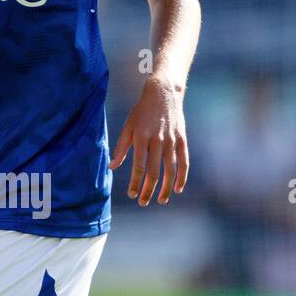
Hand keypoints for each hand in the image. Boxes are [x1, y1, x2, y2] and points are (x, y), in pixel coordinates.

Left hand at [109, 74, 188, 205]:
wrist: (163, 93)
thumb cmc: (141, 111)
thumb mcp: (128, 126)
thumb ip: (121, 147)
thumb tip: (112, 167)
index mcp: (141, 137)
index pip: (138, 166)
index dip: (135, 182)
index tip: (131, 194)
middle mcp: (157, 140)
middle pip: (154, 172)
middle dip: (148, 190)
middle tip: (142, 202)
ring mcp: (172, 140)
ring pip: (170, 170)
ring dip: (165, 188)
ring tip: (161, 200)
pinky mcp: (182, 140)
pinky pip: (184, 162)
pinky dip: (182, 177)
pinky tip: (177, 188)